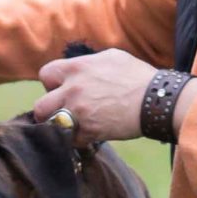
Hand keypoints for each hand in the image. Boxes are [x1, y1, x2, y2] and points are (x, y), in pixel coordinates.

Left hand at [32, 50, 157, 143]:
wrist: (156, 100)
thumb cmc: (137, 77)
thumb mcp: (112, 57)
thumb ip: (88, 63)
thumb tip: (78, 68)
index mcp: (76, 68)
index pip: (45, 75)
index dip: (52, 83)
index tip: (63, 88)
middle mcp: (73, 89)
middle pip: (40, 106)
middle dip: (48, 110)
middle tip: (62, 111)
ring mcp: (79, 112)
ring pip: (52, 125)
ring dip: (59, 127)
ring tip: (71, 125)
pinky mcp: (89, 131)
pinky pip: (71, 140)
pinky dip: (78, 139)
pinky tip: (88, 134)